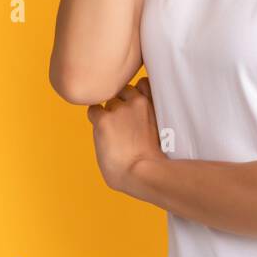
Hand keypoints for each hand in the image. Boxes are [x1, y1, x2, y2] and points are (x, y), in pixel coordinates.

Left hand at [86, 77, 164, 193]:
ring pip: (108, 101)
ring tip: (113, 132)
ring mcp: (119, 109)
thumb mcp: (163, 130)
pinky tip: (102, 131)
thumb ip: (151, 117)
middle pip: (123, 90)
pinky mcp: (103, 120)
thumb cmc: (155, 160)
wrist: (142, 173)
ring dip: (109, 112)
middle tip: (122, 121)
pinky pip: (93, 110)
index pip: (143, 83)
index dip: (137, 92)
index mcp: (154, 104)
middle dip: (122, 102)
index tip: (136, 105)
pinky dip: (95, 119)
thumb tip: (138, 118)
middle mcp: (137, 101)